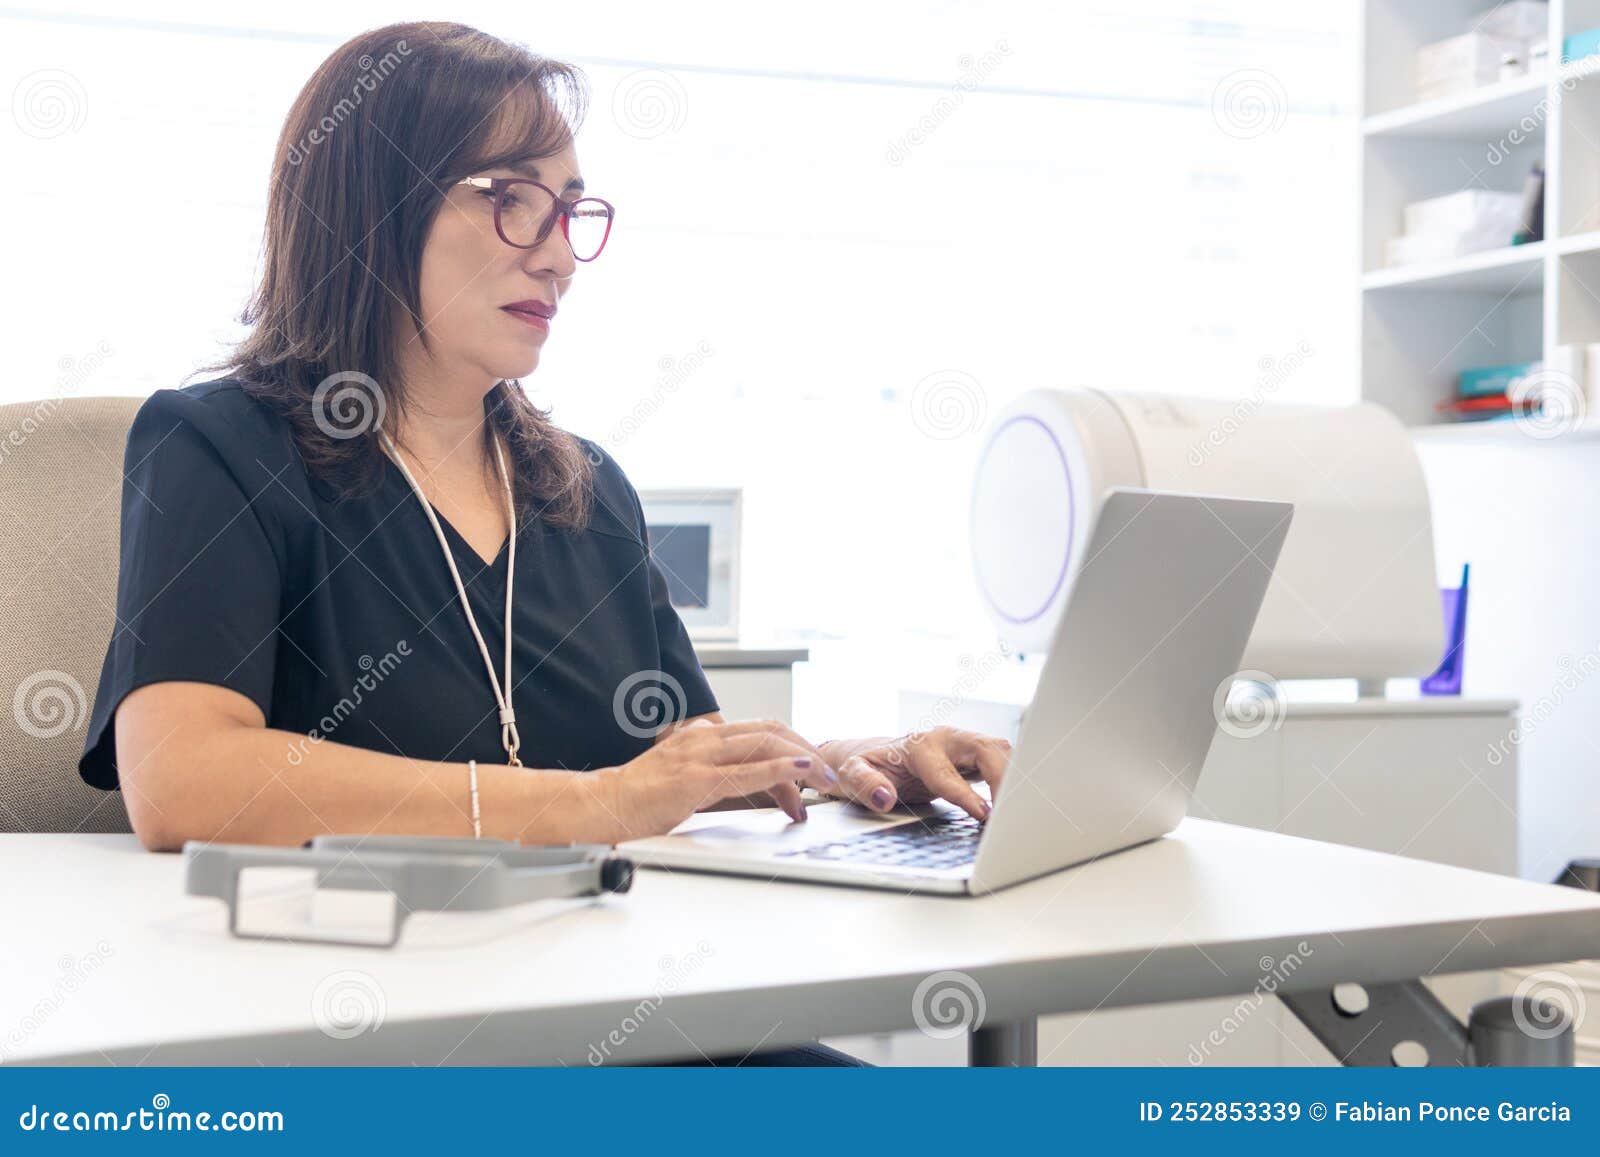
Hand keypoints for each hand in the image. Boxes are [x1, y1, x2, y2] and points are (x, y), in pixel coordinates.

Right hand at [592, 718, 839, 839]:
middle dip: (808, 749)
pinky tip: (800, 771)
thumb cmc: (644, 797)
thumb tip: (761, 782)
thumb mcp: (691, 777)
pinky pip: (746, 771)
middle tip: (830, 775)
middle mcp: (705, 738)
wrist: (604, 805)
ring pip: (765, 745)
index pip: (762, 731)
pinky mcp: (694, 781)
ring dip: (803, 760)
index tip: (814, 770)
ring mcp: (700, 756)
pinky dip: (779, 769)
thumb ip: (723, 774)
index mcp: (705, 735)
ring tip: (826, 778)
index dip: (795, 745)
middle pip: (772, 731)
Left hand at [822, 727, 1011, 821]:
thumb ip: (863, 783)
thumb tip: (883, 797)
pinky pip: (1003, 762)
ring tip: (1023, 808)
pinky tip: (1019, 801)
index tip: (983, 814)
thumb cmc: (865, 765)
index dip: (965, 794)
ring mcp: (963, 746)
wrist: (871, 754)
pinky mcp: (973, 757)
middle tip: (1012, 811)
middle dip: (1003, 777)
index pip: (947, 772)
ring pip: (1001, 752)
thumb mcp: (851, 774)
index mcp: (919, 744)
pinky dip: (1015, 779)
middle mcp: (946, 739)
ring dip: (1015, 776)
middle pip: (987, 749)